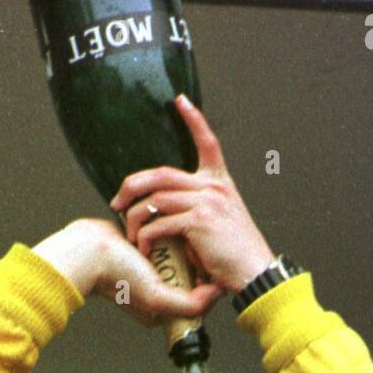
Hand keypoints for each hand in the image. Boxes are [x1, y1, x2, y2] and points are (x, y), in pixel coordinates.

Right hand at [32, 217, 222, 327]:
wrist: (88, 248)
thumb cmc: (116, 275)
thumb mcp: (157, 297)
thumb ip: (189, 304)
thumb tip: (217, 295)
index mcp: (162, 309)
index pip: (197, 297)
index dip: (205, 280)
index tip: (200, 265)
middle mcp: (158, 289)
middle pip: (191, 275)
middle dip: (194, 260)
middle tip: (187, 250)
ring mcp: (151, 268)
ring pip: (181, 255)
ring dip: (182, 243)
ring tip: (176, 239)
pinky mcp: (145, 249)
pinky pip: (166, 241)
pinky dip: (169, 233)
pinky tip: (167, 229)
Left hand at [109, 96, 274, 294]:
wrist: (255, 272)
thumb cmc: (235, 255)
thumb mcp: (222, 222)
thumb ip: (199, 209)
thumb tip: (168, 214)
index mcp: (220, 183)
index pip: (208, 143)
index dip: (194, 120)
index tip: (180, 101)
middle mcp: (213, 187)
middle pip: (162, 174)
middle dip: (132, 185)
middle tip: (116, 201)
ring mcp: (206, 202)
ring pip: (156, 200)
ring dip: (135, 218)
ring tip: (130, 234)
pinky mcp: (199, 222)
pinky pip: (160, 224)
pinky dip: (146, 238)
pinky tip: (143, 248)